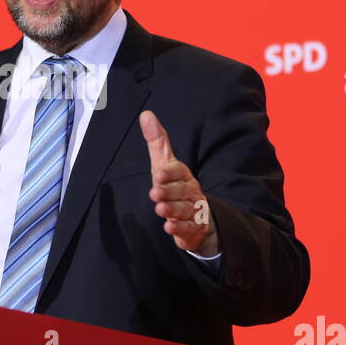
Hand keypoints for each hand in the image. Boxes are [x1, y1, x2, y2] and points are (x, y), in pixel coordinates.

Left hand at [140, 109, 217, 255]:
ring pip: (184, 210)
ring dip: (172, 210)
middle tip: (156, 193)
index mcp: (184, 175)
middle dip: (169, 192)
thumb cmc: (177, 187)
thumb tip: (146, 115)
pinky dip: (179, 229)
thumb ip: (157, 141)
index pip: (178, 172)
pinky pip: (188, 229)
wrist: (200, 218)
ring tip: (160, 209)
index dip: (169, 174)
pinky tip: (170, 228)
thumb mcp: (165, 164)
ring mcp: (193, 211)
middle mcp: (190, 192)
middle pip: (181, 191)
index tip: (158, 174)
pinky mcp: (192, 229)